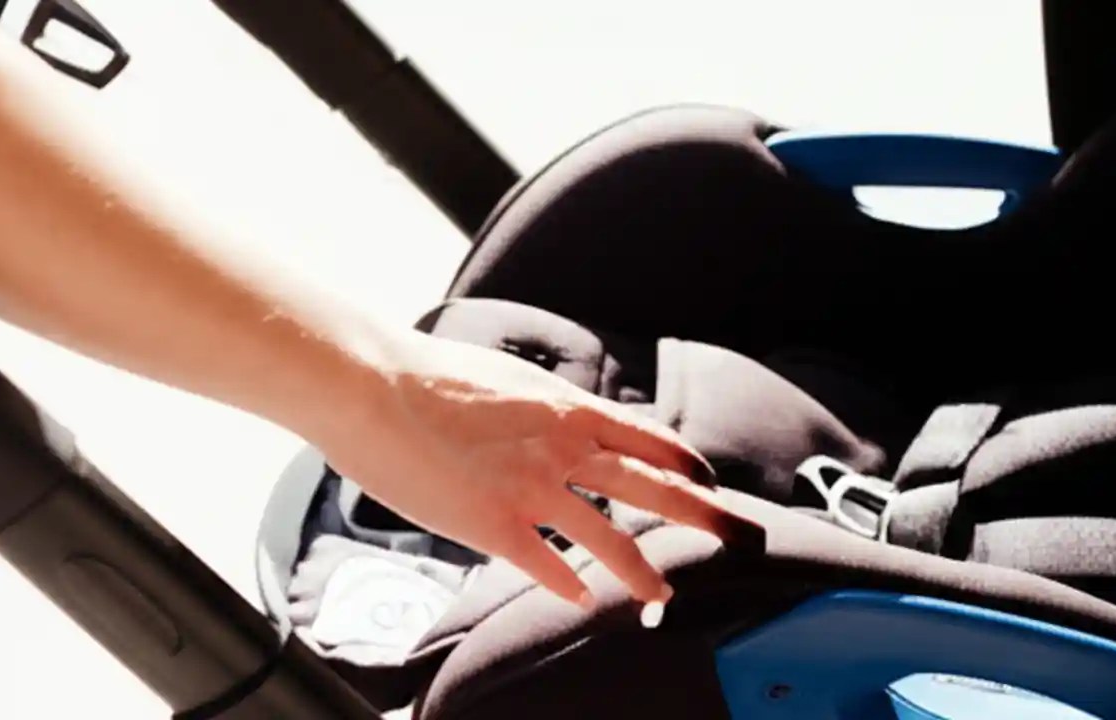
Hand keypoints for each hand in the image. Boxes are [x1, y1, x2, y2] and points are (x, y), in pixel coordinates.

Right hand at [318, 333, 764, 607]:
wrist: (376, 385)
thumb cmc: (429, 375)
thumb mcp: (507, 379)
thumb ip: (543, 410)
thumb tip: (560, 426)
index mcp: (568, 408)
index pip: (649, 439)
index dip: (685, 465)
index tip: (707, 482)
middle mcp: (564, 449)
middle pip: (654, 488)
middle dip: (704, 516)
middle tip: (738, 535)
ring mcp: (533, 490)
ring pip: (610, 539)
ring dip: (643, 573)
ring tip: (662, 596)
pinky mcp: (495, 525)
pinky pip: (546, 566)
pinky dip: (568, 586)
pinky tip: (578, 600)